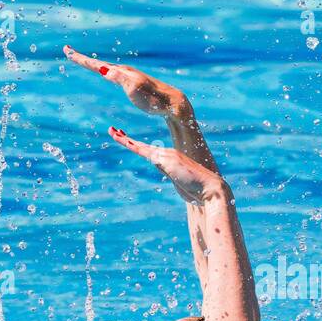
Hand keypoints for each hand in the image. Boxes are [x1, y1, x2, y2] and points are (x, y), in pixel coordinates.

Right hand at [64, 46, 190, 118]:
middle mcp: (125, 72)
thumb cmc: (153, 99)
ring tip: (84, 61)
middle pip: (99, 64)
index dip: (81, 59)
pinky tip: (107, 74)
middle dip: (84, 59)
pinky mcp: (135, 85)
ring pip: (107, 68)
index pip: (96, 64)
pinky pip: (114, 75)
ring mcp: (130, 78)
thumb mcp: (134, 89)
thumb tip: (102, 69)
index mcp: (121, 72)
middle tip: (69, 52)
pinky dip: (105, 72)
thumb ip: (119, 78)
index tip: (67, 51)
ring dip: (94, 64)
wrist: (172, 104)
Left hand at [107, 126, 224, 203]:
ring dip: (125, 141)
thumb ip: (171, 175)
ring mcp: (167, 155)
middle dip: (126, 139)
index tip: (125, 139)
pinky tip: (122, 139)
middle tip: (112, 130)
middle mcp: (168, 153)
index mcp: (171, 158)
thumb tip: (168, 171)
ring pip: (141, 148)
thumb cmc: (197, 190)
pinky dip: (133, 146)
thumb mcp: (180, 183)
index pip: (149, 151)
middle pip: (142, 146)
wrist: (210, 188)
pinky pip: (146, 153)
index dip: (136, 145)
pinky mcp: (166, 160)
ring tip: (112, 133)